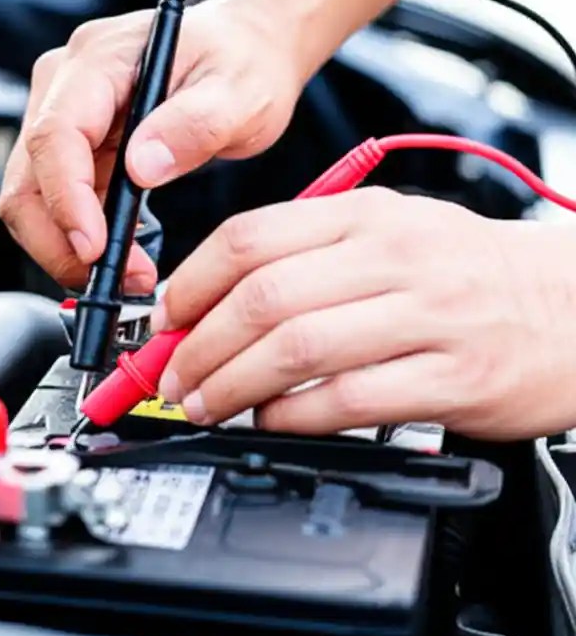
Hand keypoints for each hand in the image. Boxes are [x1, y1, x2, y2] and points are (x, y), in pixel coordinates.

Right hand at [0, 0, 306, 291]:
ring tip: (129, 276)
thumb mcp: (241, 92)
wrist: (247, 49)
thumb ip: (196, 125)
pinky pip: (57, 205)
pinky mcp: (71, 150)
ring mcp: (61, 118)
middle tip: (115, 280)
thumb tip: (143, 166)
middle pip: (27, 178)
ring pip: (32, 201)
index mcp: (99, 59)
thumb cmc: (243, 61)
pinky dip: (80, 241)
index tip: (95, 248)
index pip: (55, 134)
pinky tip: (123, 257)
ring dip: (68, 249)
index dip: (67, 198)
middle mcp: (64, 86)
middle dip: (60, 241)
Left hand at [152, 189, 575, 440]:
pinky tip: (270, 420)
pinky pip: (349, 401)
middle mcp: (395, 258)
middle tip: (171, 375)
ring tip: (205, 403)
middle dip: (198, 345)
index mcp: (368, 215)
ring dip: (232, 384)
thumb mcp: (391, 235)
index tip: (165, 318)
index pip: (251, 237)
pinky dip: (293, 417)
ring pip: (298, 349)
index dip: (190, 283)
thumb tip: (208, 302)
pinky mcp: (453, 378)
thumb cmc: (470, 274)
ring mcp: (428, 317)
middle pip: (263, 298)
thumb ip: (306, 259)